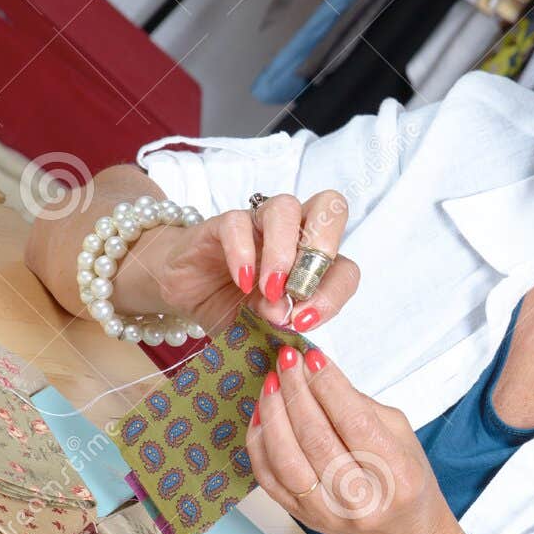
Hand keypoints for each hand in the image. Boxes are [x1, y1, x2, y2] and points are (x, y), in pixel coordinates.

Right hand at [149, 191, 360, 334]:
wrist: (189, 297)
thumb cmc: (235, 308)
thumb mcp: (264, 327)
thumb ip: (281, 323)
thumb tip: (289, 315)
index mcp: (313, 262)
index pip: (344, 267)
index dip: (334, 293)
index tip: (306, 321)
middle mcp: (292, 234)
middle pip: (329, 206)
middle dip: (324, 245)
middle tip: (301, 288)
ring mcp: (258, 225)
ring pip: (285, 207)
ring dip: (282, 252)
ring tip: (270, 290)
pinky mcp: (223, 224)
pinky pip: (237, 223)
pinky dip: (242, 253)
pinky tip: (241, 282)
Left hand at [245, 342, 451, 533]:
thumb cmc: (404, 479)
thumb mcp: (402, 436)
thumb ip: (361, 406)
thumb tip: (316, 373)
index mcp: (397, 476)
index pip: (355, 422)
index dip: (328, 384)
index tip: (313, 356)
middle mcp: (361, 500)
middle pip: (316, 438)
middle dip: (297, 390)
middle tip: (288, 360)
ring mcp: (328, 514)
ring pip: (286, 459)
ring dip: (273, 414)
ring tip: (272, 382)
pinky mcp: (303, 518)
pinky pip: (269, 478)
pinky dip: (259, 442)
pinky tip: (262, 414)